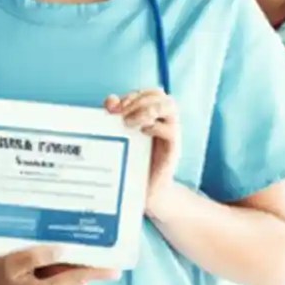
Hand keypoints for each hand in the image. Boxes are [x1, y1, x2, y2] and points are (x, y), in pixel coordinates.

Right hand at [0, 245, 119, 284]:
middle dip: (80, 262)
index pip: (77, 279)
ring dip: (71, 266)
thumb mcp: (14, 260)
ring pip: (75, 281)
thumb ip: (39, 255)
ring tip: (55, 251)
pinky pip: (69, 284)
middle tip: (75, 241)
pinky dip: (65, 272)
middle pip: (79, 279)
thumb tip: (64, 249)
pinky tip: (52, 261)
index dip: (96, 271)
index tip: (115, 268)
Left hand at [105, 89, 180, 218]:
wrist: (145, 191)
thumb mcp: (121, 137)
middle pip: (159, 94)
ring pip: (169, 106)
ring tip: (129, 122)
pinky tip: (141, 133)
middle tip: (121, 114)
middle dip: (137, 99)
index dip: (132, 94)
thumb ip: (116, 118)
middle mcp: (164, 120)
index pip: (149, 92)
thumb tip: (110, 102)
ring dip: (147, 108)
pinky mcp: (174, 148)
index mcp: (153, 115)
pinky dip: (155, 126)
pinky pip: (171, 129)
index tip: (113, 107)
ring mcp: (171, 133)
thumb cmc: (132, 161)